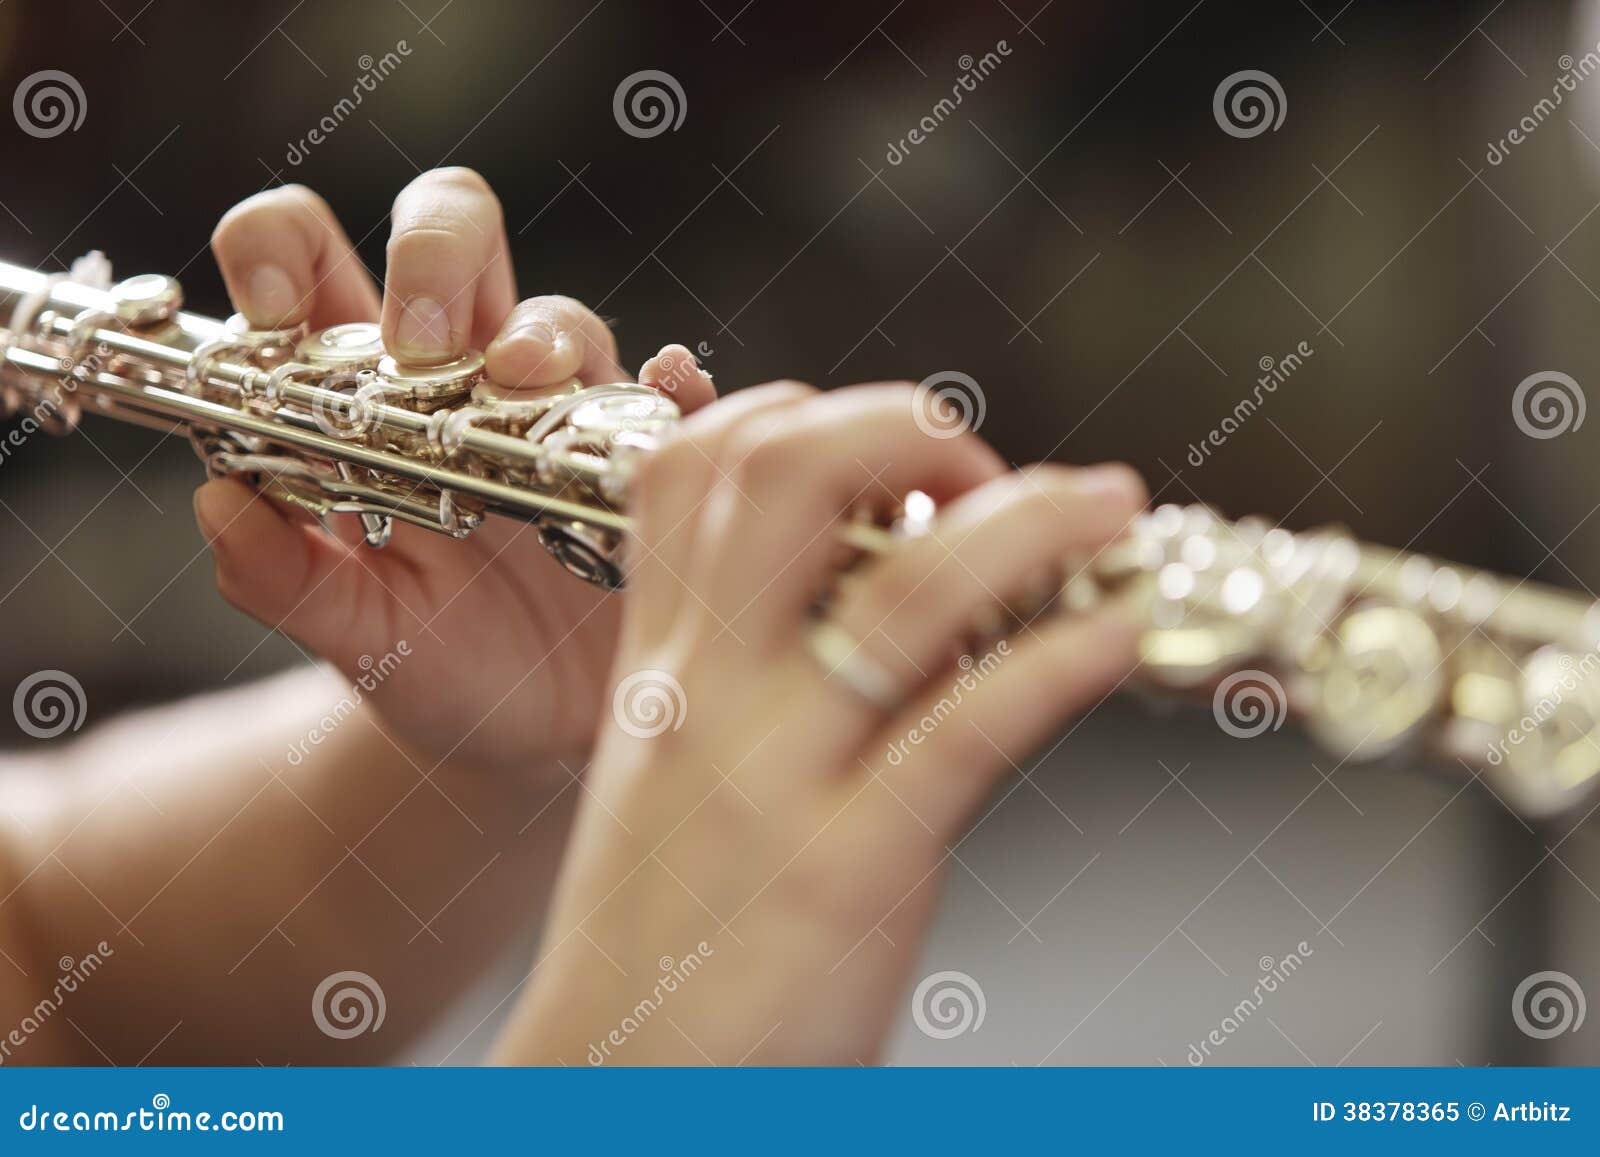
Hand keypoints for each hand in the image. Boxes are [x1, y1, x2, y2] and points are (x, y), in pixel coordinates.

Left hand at [197, 169, 714, 773]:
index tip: (272, 305)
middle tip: (420, 342)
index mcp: (367, 399)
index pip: (311, 264)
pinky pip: (668, 397)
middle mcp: (465, 385)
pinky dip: (675, 380)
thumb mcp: (355, 634)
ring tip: (525, 384)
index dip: (281, 246)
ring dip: (543, 332)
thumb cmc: (440, 671)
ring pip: (559, 314)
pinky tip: (670, 384)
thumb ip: (282, 578)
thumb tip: (218, 503)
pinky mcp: (637, 460)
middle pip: (450, 237)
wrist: (537, 741)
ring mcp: (559, 416)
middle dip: (431, 251)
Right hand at [495, 382, 1146, 1064]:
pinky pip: (965, 733)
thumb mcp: (682, 772)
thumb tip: (895, 590)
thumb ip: (766, 671)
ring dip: (1031, 523)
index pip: (695, 463)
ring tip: (1105, 506)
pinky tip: (1110, 636)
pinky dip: (1055, 664)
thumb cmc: (666, 932)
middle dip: (904, 427)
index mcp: (661, 664)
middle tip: (982, 458)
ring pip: (904, 592)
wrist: (617, 1085)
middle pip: (784, 476)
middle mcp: (705, 695)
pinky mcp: (845, 869)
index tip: (894, 441)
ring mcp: (772, 778)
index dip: (806, 410)